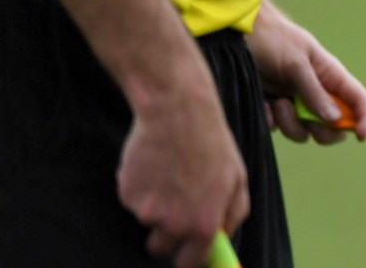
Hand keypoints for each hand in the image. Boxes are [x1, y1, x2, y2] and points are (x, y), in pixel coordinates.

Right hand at [117, 80, 248, 266]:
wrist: (178, 112)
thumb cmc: (212, 144)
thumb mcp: (237, 178)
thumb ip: (232, 214)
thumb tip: (223, 238)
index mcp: (205, 224)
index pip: (192, 262)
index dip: (189, 259)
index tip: (188, 254)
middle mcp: (175, 225)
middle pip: (162, 246)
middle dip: (168, 231)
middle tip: (178, 200)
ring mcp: (147, 211)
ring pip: (148, 220)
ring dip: (155, 205)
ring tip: (170, 173)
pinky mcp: (127, 195)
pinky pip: (133, 200)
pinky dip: (141, 187)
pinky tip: (155, 163)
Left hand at [247, 0, 365, 145]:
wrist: (237, 35)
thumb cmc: (273, 39)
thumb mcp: (296, 63)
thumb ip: (314, 92)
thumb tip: (335, 119)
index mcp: (330, 76)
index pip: (358, 100)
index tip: (361, 136)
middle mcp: (317, 93)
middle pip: (332, 126)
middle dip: (320, 130)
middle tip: (305, 120)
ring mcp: (295, 102)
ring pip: (304, 132)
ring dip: (291, 124)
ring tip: (278, 103)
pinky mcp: (274, 109)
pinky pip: (278, 129)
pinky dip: (271, 121)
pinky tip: (264, 104)